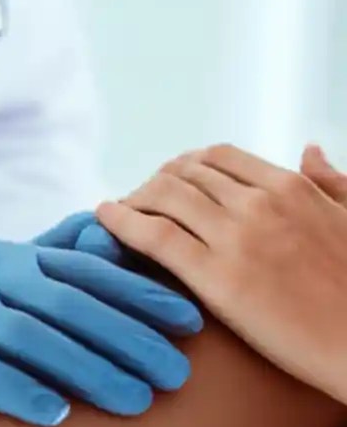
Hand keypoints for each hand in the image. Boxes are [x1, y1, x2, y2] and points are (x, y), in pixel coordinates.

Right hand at [0, 231, 202, 426]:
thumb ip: (5, 287)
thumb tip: (79, 269)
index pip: (67, 266)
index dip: (130, 291)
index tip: (184, 320)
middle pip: (56, 297)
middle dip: (125, 332)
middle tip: (174, 371)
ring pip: (20, 329)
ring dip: (85, 366)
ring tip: (135, 399)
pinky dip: (11, 388)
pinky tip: (52, 415)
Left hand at [97, 144, 346, 404]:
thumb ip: (330, 182)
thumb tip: (308, 148)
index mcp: (289, 186)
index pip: (216, 156)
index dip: (183, 165)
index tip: (168, 180)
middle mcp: (259, 203)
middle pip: (182, 173)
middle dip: (154, 182)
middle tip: (137, 199)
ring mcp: (236, 239)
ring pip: (163, 197)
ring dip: (133, 198)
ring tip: (118, 211)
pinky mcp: (217, 279)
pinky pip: (154, 235)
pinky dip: (120, 220)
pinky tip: (103, 218)